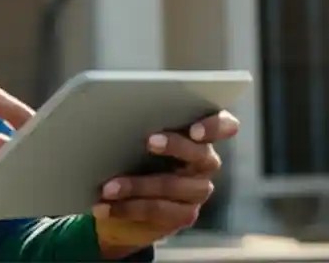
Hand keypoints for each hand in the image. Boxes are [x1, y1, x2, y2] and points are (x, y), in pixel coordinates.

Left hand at [92, 110, 240, 259]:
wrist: (118, 204)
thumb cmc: (127, 158)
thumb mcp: (132, 140)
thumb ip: (137, 127)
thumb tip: (112, 114)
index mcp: (197, 136)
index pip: (223, 126)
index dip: (215, 126)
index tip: (196, 130)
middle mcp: (204, 162)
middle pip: (201, 154)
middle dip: (175, 146)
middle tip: (149, 142)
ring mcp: (197, 190)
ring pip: (173, 185)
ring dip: (137, 185)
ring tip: (108, 188)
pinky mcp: (185, 215)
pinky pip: (159, 210)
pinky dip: (127, 208)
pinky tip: (105, 207)